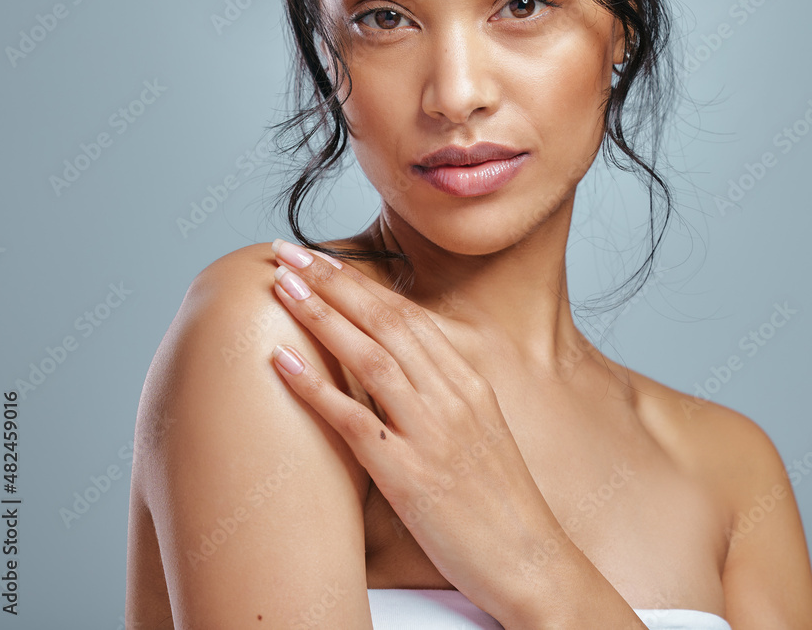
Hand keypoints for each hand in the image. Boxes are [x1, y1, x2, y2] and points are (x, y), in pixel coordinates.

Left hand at [266, 239, 564, 623]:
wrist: (531, 559)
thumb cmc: (501, 500)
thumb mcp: (482, 429)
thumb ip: (443, 393)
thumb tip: (398, 366)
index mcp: (470, 381)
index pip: (409, 316)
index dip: (362, 283)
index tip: (325, 259)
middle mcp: (452, 396)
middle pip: (386, 322)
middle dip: (334, 282)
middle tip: (290, 252)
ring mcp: (432, 432)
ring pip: (369, 357)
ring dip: (321, 316)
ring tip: (282, 287)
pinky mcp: (410, 475)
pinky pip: (354, 421)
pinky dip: (314, 387)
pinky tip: (281, 361)